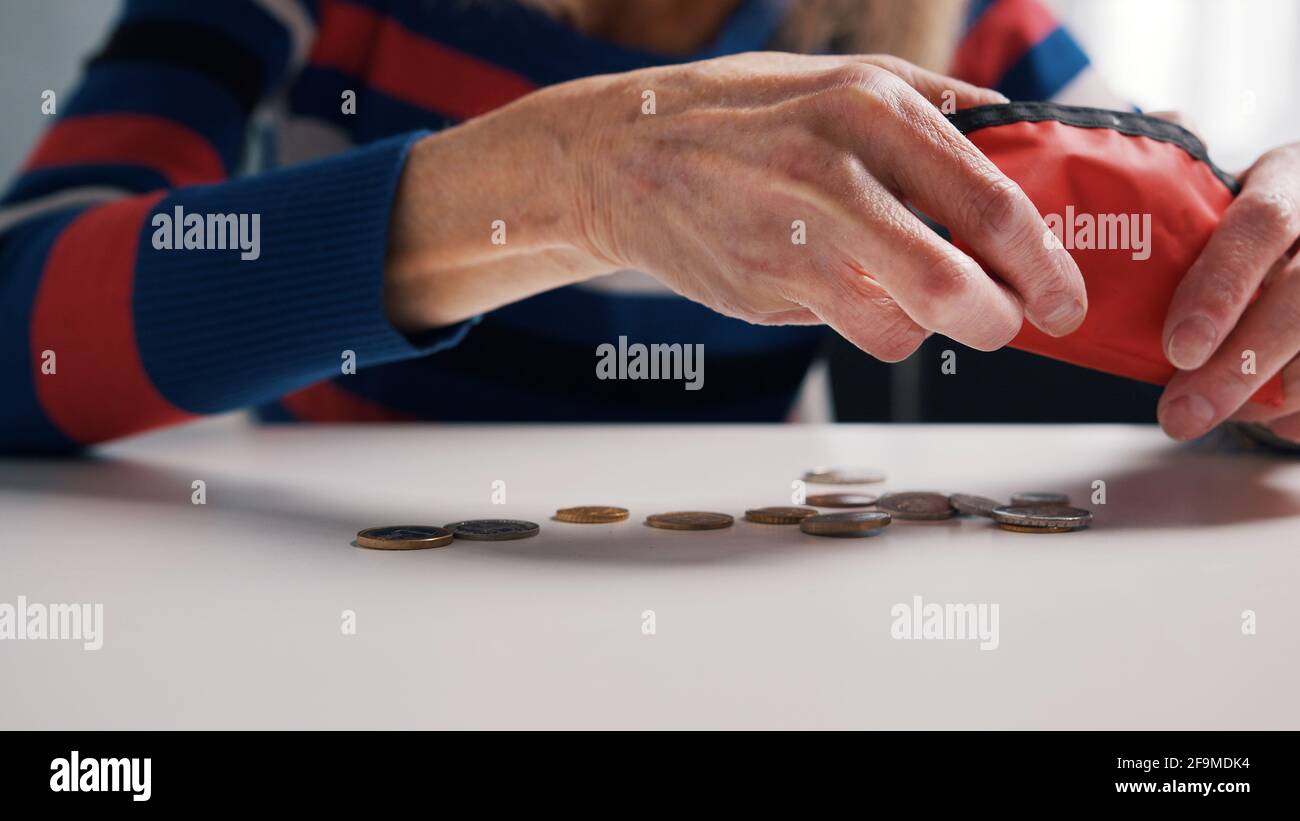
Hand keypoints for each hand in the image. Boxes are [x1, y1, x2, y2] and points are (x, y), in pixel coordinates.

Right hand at [387, 52, 1087, 357]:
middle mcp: (832, 170)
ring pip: (901, 326)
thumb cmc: (742, 114)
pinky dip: (870, 326)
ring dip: (930, 330)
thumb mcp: (842, 79)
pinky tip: (855, 297)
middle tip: (1014, 321)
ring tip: (927, 307)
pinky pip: (847, 330)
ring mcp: (789, 237)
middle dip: (1002, 318)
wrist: (623, 155)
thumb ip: (938, 111)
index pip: (992, 200)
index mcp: (872, 105)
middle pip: (953, 283)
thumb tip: (1031, 146)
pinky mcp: (759, 288)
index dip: (1045, 262)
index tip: (1065, 293)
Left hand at [1158, 140, 1299, 441]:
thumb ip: (1180, 176)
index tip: (1177, 347)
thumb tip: (1154, 130)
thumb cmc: (1243, 221)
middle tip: (1179, 415)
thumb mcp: (1221, 186)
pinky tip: (1274, 418)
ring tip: (1210, 416)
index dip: (1221, 288)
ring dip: (1268, 397)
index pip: (1264, 224)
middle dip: (1237, 368)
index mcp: (1294, 178)